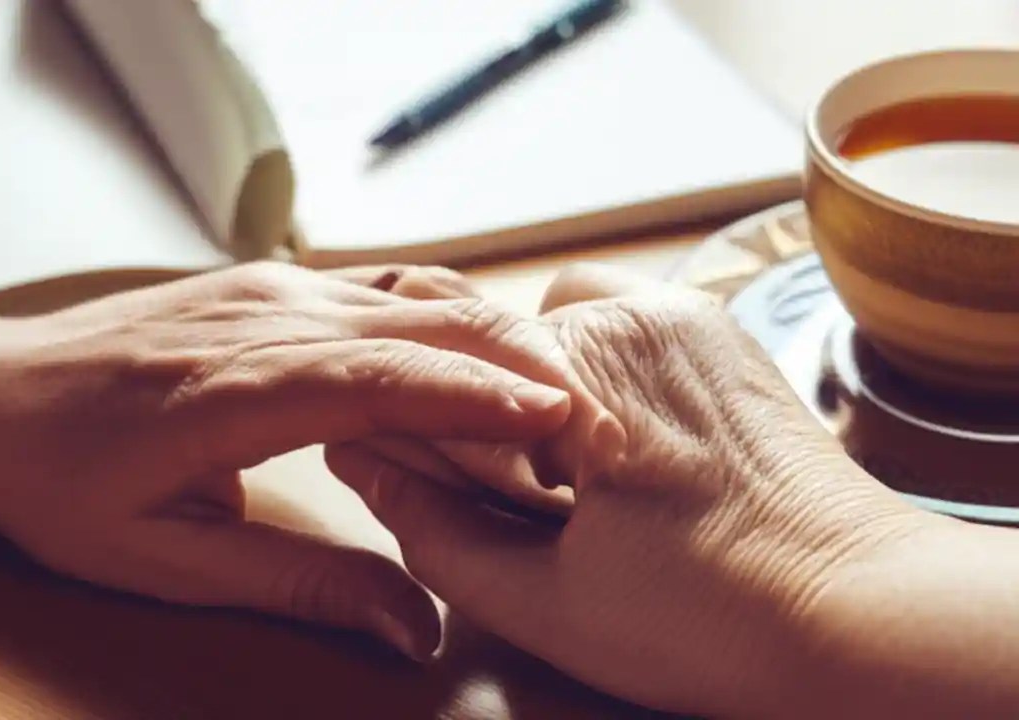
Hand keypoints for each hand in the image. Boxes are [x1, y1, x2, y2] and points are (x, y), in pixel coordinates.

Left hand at [0, 262, 578, 659]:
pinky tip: (474, 352)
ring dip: (485, 338)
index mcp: (238, 390)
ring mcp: (261, 290)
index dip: (482, 398)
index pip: (389, 381)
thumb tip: (415, 627)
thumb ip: (302, 586)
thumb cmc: (60, 483)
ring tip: (558, 385)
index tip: (565, 419)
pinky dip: (436, 320)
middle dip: (515, 362)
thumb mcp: (169, 559)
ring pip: (406, 296)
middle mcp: (261, 321)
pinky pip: (371, 290)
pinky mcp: (261, 283)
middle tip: (595, 408)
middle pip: (418, 324)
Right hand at [326, 264, 928, 714]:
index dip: (420, 445)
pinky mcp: (714, 328)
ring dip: (533, 385)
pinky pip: (613, 319)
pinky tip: (615, 445)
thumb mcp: (543, 600)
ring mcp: (680, 312)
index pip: (440, 381)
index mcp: (580, 375)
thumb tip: (361, 460)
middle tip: (526, 503)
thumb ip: (432, 527)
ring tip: (570, 472)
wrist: (860, 615)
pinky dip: (590, 370)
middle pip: (490, 346)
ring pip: (546, 322)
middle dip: (479, 418)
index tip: (428, 492)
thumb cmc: (715, 619)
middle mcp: (629, 313)